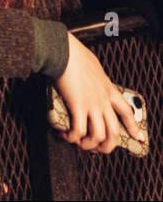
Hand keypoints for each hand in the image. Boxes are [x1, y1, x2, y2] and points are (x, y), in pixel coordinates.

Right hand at [54, 34, 143, 153]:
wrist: (63, 51)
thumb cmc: (73, 53)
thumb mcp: (93, 65)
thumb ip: (94, 75)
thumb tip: (88, 74)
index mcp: (108, 89)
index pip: (126, 112)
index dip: (133, 127)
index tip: (138, 138)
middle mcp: (103, 100)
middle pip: (114, 132)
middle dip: (107, 146)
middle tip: (99, 150)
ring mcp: (92, 104)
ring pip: (99, 135)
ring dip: (89, 145)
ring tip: (79, 144)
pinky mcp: (77, 106)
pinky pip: (79, 130)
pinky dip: (72, 137)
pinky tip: (66, 135)